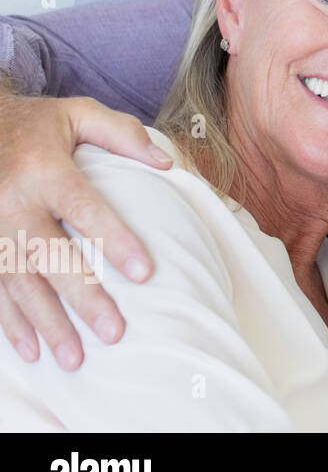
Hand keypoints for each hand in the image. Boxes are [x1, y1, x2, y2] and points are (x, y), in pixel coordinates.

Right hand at [0, 90, 170, 368]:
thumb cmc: (36, 124)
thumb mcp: (78, 113)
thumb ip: (122, 133)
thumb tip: (167, 163)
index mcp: (44, 169)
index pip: (85, 209)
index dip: (114, 240)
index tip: (143, 273)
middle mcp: (14, 203)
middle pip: (51, 257)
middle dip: (82, 298)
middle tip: (113, 332)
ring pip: (19, 284)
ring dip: (47, 323)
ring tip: (76, 359)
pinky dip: (11, 324)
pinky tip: (31, 351)